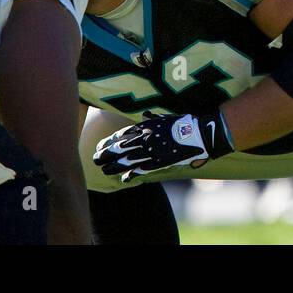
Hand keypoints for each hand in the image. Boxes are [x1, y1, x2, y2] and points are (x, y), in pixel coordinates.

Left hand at [93, 112, 232, 182]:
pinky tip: (124, 178)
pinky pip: (140, 170)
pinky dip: (130, 174)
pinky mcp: (157, 163)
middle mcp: (143, 139)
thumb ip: (152, 118)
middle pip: (118, 148)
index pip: (120, 135)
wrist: (196, 133)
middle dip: (105, 154)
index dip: (108, 142)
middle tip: (95, 159)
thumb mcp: (165, 117)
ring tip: (104, 170)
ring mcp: (149, 151)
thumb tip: (145, 113)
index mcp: (144, 127)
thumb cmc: (181, 124)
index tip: (100, 146)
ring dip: (113, 166)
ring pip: (125, 160)